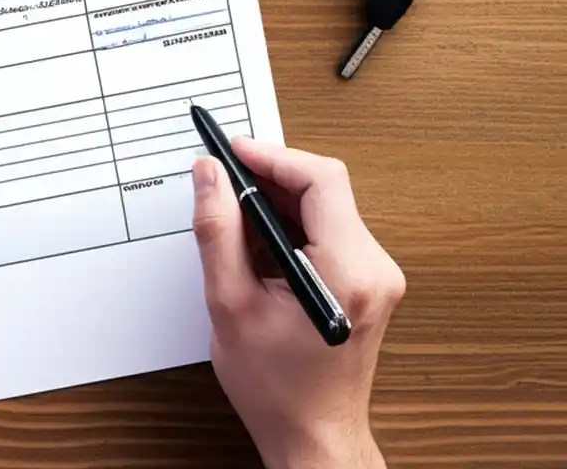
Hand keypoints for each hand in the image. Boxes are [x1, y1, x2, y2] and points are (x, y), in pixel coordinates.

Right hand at [191, 137, 405, 468]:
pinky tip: (255, 248)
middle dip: (268, 179)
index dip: (271, 156)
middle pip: (324, 189)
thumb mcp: (230, 303)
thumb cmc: (276, 387)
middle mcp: (374, 267)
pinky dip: (289, 227)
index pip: (320, 180)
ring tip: (232, 223)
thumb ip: (217, 231)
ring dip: (276, 204)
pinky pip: (328, 231)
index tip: (231, 150)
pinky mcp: (366, 281)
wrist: (312, 433)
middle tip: (221, 182)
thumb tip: (209, 176)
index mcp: (348, 271)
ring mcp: (376, 274)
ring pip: (324, 208)